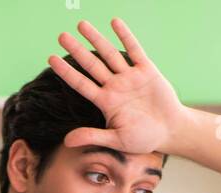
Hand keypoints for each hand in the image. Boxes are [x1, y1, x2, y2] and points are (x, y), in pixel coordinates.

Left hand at [49, 17, 183, 156]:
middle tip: (61, 36)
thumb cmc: (144, 138)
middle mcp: (115, 86)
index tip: (51, 59)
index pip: (81, 84)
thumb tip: (66, 142)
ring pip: (109, 54)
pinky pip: (134, 50)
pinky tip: (114, 22)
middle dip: (77, 50)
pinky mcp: (146, 70)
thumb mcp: (117, 140)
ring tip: (81, 25)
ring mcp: (130, 77)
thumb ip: (93, 136)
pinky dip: (125, 36)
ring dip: (96, 39)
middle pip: (92, 65)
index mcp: (106, 102)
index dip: (66, 72)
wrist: (170, 131)